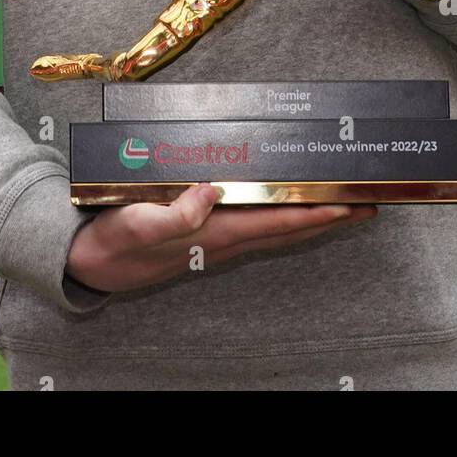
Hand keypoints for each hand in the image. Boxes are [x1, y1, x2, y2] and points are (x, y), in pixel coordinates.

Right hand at [66, 184, 376, 293]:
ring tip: (344, 205)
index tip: (347, 204)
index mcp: (214, 234)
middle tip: (366, 205)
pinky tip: (290, 206)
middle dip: (328, 218)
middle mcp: (224, 239)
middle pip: (288, 229)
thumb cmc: (115, 239)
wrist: (90, 263)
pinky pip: (258, 225)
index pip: (276, 223)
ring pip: (276, 228)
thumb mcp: (139, 223)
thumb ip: (175, 212)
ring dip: (312, 217)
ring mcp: (217, 239)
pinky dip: (284, 216)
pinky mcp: (206, 233)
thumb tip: (211, 193)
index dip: (314, 213)